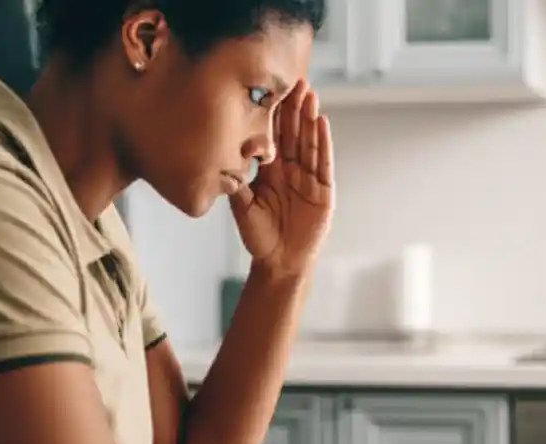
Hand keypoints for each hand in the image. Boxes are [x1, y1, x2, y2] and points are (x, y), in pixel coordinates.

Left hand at [230, 80, 333, 279]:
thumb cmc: (259, 237)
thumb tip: (221, 159)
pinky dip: (323, 143)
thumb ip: (236, 183)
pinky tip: (322, 122)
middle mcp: (291, 170)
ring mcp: (309, 179)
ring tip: (310, 94)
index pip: (274, 136)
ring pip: (310, 142)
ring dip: (310, 117)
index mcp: (271, 170)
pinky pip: (323, 163)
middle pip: (294, 132)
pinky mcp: (323, 191)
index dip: (275, 113)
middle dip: (295, 107)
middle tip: (296, 79)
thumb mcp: (242, 206)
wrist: (279, 262)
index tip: (273, 88)